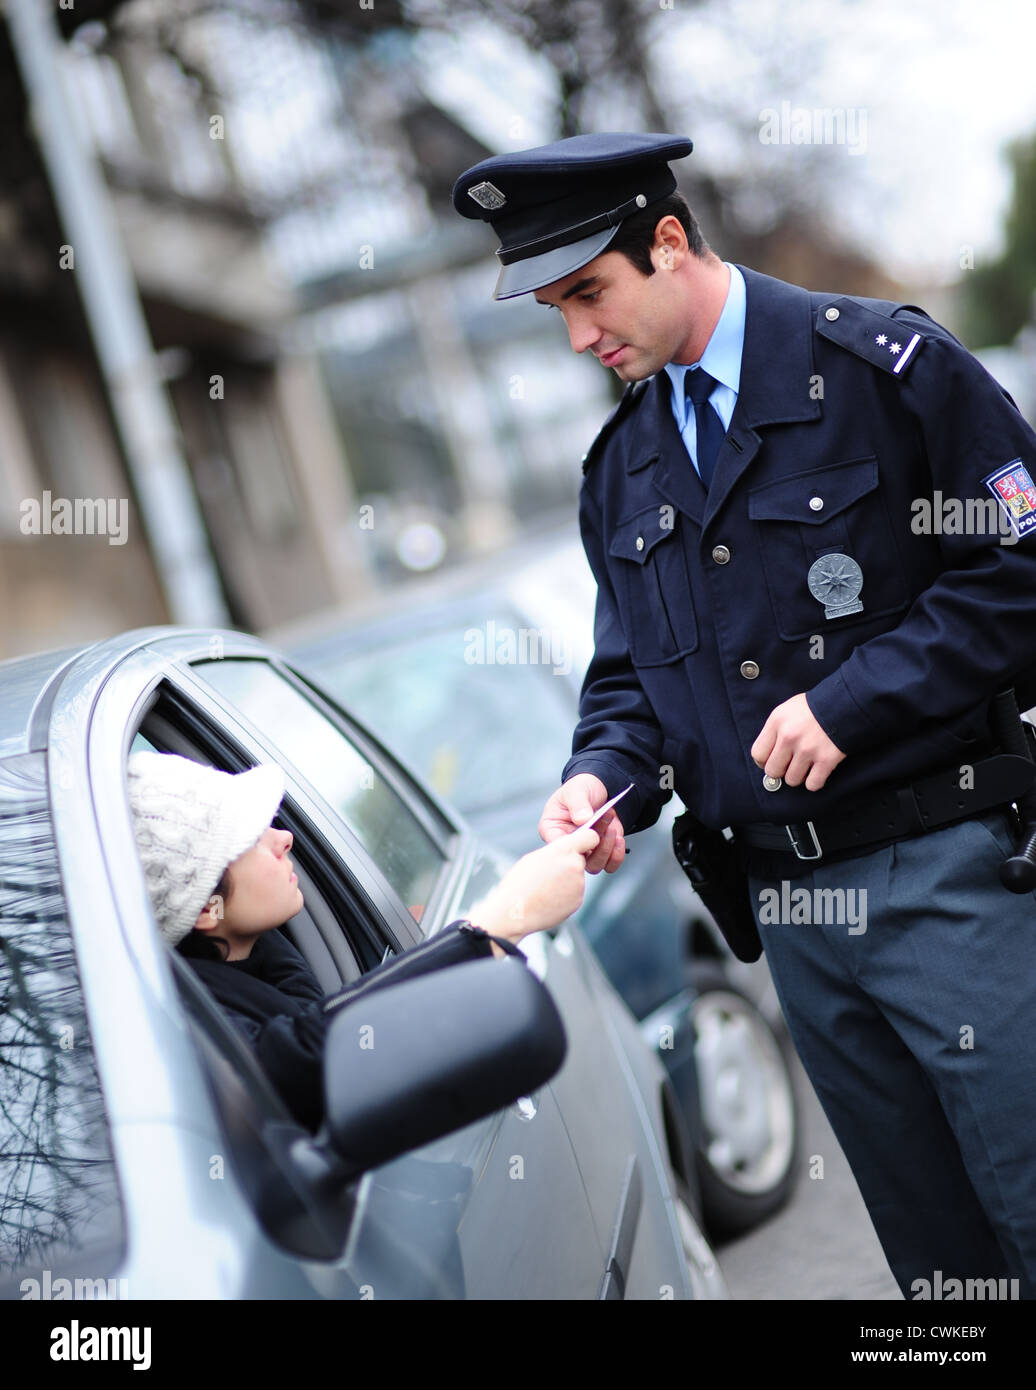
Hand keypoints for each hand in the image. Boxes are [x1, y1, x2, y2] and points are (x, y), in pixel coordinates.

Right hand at [466, 825, 599, 945]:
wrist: (515, 911)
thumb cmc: (519, 883)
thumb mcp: (535, 857)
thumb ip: (556, 851)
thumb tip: (567, 851)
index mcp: (563, 850)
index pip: (590, 836)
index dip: (585, 839)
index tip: (579, 844)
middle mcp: (575, 866)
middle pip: (580, 859)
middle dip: (569, 863)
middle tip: (550, 872)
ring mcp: (578, 885)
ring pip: (577, 877)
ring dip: (566, 880)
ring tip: (545, 888)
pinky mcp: (578, 901)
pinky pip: (574, 892)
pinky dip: (565, 894)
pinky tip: (549, 898)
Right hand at [538, 773, 625, 873]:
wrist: (601, 788)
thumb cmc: (582, 787)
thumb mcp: (577, 790)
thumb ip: (578, 804)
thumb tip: (583, 819)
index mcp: (552, 829)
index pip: (557, 847)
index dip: (572, 844)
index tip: (587, 830)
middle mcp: (568, 844)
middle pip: (577, 860)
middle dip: (595, 843)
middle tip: (604, 821)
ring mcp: (585, 850)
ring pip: (594, 865)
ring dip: (607, 848)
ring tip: (611, 827)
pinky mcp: (601, 852)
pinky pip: (610, 865)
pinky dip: (617, 854)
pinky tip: (618, 837)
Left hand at [751, 693, 845, 790]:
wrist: (846, 703)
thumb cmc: (814, 707)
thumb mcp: (788, 710)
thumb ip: (775, 730)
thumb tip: (767, 756)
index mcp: (777, 722)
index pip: (758, 754)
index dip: (763, 762)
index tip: (771, 761)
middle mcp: (789, 737)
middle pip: (772, 771)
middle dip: (780, 771)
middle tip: (789, 765)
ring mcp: (807, 749)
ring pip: (792, 780)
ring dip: (798, 776)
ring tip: (805, 766)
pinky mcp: (826, 760)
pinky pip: (812, 784)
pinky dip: (814, 782)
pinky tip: (817, 772)